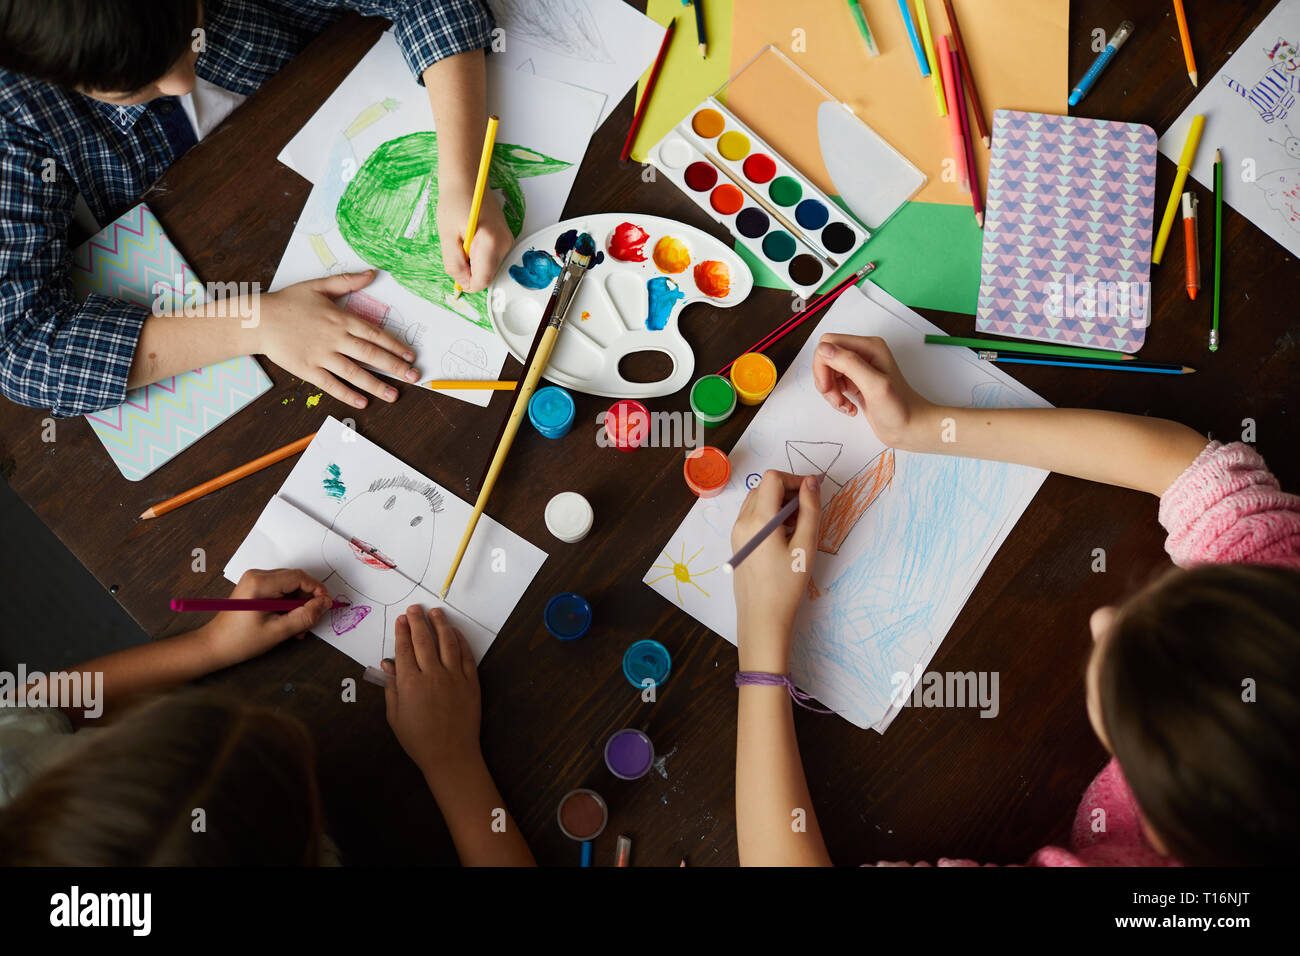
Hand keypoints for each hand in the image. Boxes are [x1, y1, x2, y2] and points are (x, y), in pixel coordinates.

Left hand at [200, 569, 330, 667]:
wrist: (215, 645)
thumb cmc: (241, 640)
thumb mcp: (279, 631)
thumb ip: (306, 616)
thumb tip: (326, 603)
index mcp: (260, 583)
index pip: (300, 577)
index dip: (317, 591)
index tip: (326, 606)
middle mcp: (257, 575)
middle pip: (296, 580)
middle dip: (307, 601)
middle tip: (309, 623)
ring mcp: (256, 580)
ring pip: (291, 586)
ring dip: (299, 605)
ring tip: (297, 628)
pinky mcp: (256, 586)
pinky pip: (282, 590)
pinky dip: (289, 605)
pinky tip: (288, 622)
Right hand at [255, 271, 421, 408]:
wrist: (259, 319)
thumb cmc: (289, 302)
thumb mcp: (319, 286)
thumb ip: (347, 281)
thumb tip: (372, 273)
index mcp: (340, 318)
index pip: (375, 334)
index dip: (395, 346)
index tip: (410, 356)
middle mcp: (335, 338)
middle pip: (370, 355)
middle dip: (394, 367)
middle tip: (413, 377)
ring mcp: (321, 355)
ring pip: (354, 373)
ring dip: (376, 385)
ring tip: (394, 396)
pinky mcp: (307, 369)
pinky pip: (331, 384)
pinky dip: (348, 394)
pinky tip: (363, 402)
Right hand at [382, 606, 481, 781]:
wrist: (451, 755)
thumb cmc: (418, 739)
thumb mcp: (395, 716)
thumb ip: (391, 687)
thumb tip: (386, 664)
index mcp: (410, 684)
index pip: (404, 649)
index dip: (402, 631)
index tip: (401, 619)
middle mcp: (432, 675)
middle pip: (424, 640)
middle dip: (418, 621)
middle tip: (415, 609)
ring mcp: (454, 677)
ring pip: (447, 642)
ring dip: (440, 624)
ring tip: (435, 612)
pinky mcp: (471, 682)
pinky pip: (465, 655)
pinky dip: (460, 641)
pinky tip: (454, 632)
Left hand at [436, 188, 510, 293]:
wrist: (467, 180)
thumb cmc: (455, 202)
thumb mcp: (446, 236)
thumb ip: (454, 264)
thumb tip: (462, 282)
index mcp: (490, 243)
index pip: (482, 280)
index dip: (467, 283)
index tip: (455, 273)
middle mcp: (504, 243)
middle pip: (486, 275)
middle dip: (469, 270)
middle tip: (457, 248)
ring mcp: (507, 241)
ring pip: (488, 267)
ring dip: (473, 261)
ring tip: (463, 239)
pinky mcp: (505, 239)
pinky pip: (491, 258)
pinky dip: (478, 254)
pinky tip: (471, 237)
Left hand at [731, 471, 821, 671]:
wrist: (762, 617)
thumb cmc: (787, 585)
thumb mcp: (806, 545)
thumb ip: (810, 510)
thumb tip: (812, 481)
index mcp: (758, 519)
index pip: (773, 478)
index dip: (795, 479)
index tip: (813, 492)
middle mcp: (742, 521)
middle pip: (764, 487)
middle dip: (788, 490)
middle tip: (808, 510)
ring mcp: (736, 532)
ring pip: (757, 500)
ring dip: (778, 502)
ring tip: (798, 525)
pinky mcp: (737, 542)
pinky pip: (752, 516)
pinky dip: (769, 515)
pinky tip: (784, 535)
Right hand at [812, 335, 936, 449]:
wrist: (911, 428)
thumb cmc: (900, 409)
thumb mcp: (874, 385)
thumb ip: (849, 364)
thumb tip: (824, 349)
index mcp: (869, 347)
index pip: (829, 343)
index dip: (823, 365)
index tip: (829, 386)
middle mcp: (863, 354)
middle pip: (825, 358)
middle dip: (825, 380)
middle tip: (836, 398)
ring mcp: (859, 368)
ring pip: (828, 372)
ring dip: (830, 391)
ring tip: (844, 405)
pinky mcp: (857, 382)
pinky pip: (834, 384)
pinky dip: (836, 397)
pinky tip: (849, 407)